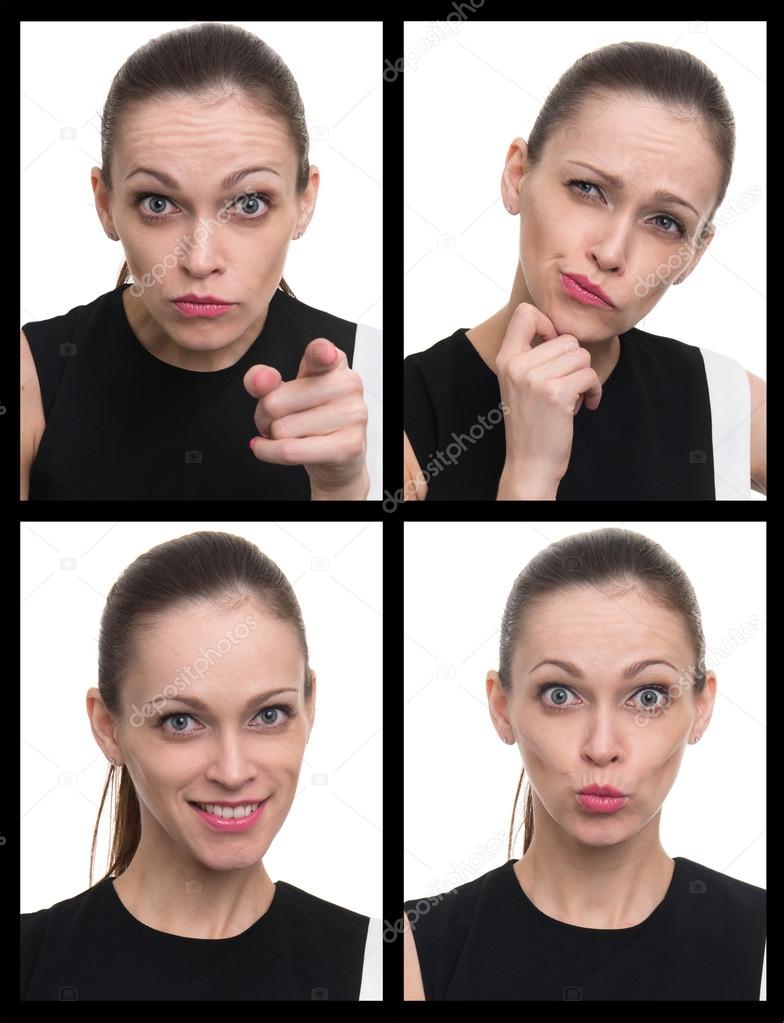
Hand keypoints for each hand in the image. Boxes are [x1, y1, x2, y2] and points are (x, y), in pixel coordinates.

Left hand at [244, 338, 368, 498]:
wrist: (337, 455)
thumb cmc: (311, 417)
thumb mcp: (284, 391)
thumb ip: (264, 380)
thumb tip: (260, 381)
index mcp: (333, 364)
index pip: (321, 354)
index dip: (320, 352)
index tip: (322, 353)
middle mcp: (348, 386)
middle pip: (275, 402)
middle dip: (264, 417)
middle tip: (278, 420)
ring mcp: (352, 416)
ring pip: (281, 430)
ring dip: (273, 437)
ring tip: (289, 435)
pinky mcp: (348, 446)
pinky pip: (290, 451)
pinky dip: (269, 452)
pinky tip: (267, 448)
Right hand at [494, 302, 601, 497]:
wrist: (530, 463)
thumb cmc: (531, 424)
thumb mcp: (518, 384)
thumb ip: (531, 355)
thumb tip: (562, 330)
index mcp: (505, 359)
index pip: (525, 313)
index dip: (548, 323)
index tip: (553, 347)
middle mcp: (517, 365)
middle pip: (566, 339)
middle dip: (575, 363)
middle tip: (567, 386)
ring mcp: (536, 379)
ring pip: (581, 356)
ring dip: (586, 378)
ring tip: (575, 397)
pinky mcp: (557, 393)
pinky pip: (589, 375)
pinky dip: (594, 391)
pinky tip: (586, 405)